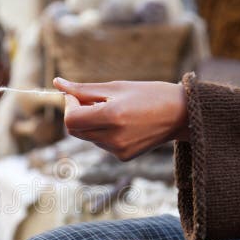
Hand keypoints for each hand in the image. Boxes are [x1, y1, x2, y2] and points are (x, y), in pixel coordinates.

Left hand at [55, 77, 188, 160]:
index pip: (71, 120)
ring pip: (88, 137)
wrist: (181, 114)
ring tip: (114, 110)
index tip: (76, 94)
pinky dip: (104, 132)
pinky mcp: (124, 156)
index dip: (69, 105)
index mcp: (112, 117)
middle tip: (91, 99)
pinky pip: (101, 143)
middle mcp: (114, 138)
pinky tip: (123, 122)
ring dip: (91, 122)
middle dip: (77, 114)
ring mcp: (119, 150)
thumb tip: (57, 83)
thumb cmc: (150, 94)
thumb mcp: (116, 87)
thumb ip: (84, 89)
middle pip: (75, 130)